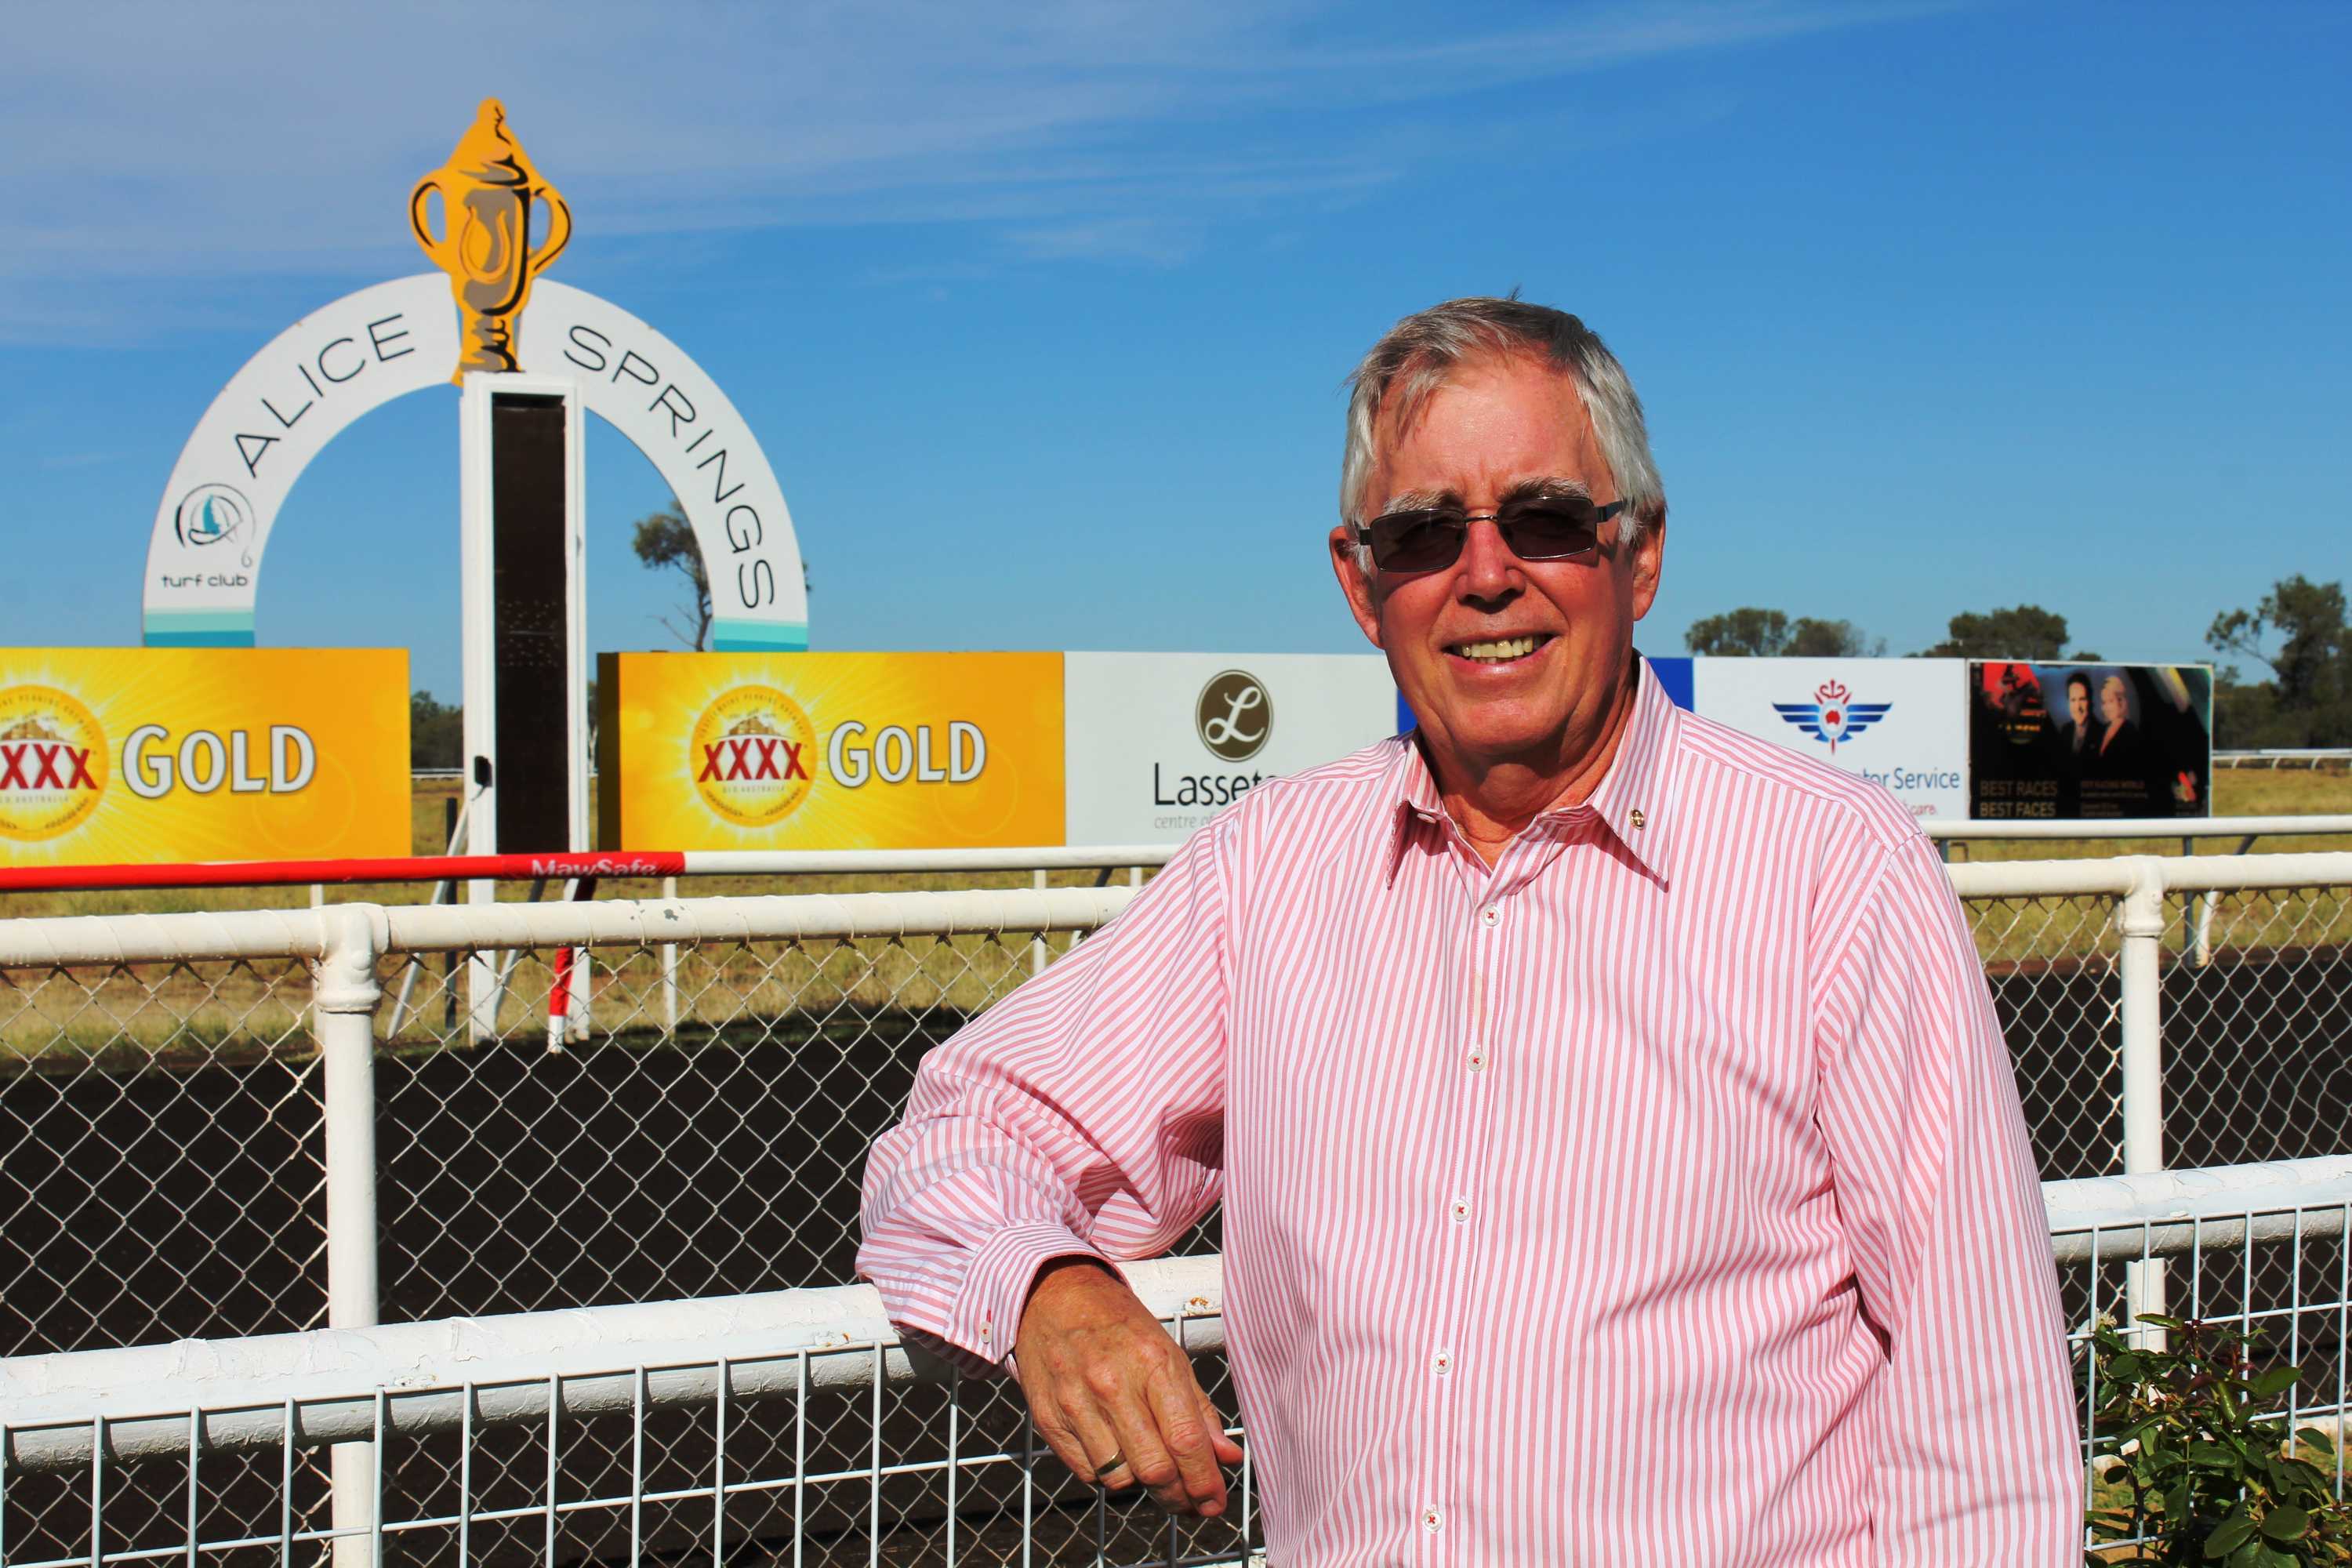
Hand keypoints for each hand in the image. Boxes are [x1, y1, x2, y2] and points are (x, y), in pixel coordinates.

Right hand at [1012, 1258, 1244, 1516]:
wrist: (1052, 1296)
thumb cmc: (1118, 1325)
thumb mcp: (1168, 1353)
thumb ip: (1199, 1409)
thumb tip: (1228, 1458)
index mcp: (1151, 1362)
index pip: (1185, 1440)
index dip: (1204, 1481)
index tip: (1215, 1502)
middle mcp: (1111, 1384)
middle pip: (1154, 1469)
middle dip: (1179, 1497)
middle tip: (1190, 1502)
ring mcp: (1075, 1404)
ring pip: (1120, 1479)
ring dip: (1143, 1484)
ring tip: (1151, 1466)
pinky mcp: (1048, 1420)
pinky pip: (1088, 1472)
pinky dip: (1109, 1472)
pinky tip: (1116, 1450)